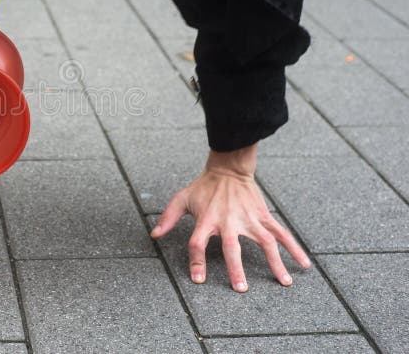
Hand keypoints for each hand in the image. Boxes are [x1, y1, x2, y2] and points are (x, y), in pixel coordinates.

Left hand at [150, 144, 311, 291]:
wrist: (228, 169)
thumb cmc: (203, 187)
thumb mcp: (181, 199)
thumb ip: (168, 218)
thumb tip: (154, 235)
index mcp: (207, 219)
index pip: (198, 243)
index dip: (196, 261)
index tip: (199, 280)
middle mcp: (229, 221)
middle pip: (232, 247)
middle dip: (236, 267)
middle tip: (240, 288)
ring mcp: (249, 219)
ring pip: (264, 242)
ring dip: (275, 262)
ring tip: (284, 282)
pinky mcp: (263, 216)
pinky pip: (281, 233)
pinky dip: (294, 248)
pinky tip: (303, 264)